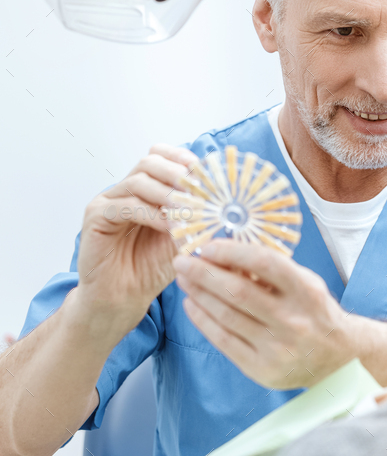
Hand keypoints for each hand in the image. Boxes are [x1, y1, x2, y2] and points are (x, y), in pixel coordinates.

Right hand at [74, 143, 202, 332]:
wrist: (122, 299)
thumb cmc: (150, 269)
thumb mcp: (180, 239)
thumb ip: (194, 218)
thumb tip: (222, 203)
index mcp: (145, 190)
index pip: (160, 156)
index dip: (182, 159)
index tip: (204, 170)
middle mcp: (125, 190)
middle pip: (150, 163)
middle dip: (178, 173)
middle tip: (199, 190)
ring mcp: (108, 201)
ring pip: (139, 180)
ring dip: (168, 194)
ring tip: (188, 210)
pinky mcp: (96, 217)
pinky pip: (124, 205)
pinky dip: (150, 213)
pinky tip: (167, 226)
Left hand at [173, 240, 352, 388]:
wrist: (340, 359)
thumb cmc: (315, 312)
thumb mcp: (305, 283)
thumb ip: (271, 270)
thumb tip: (226, 252)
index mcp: (307, 292)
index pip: (265, 264)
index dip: (232, 252)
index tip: (208, 245)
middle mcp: (293, 321)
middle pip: (238, 292)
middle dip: (204, 273)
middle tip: (182, 260)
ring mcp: (277, 348)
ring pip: (227, 316)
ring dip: (199, 294)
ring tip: (184, 279)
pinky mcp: (263, 370)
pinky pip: (224, 341)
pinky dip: (203, 321)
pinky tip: (192, 305)